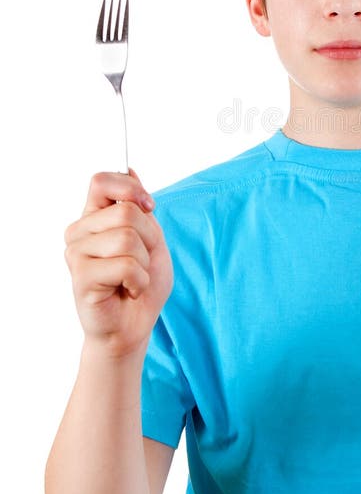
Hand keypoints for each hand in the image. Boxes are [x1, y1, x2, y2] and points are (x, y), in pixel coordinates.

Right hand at [64, 170, 172, 358]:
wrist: (134, 325)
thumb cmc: (141, 282)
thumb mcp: (151, 237)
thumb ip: (139, 207)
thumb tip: (130, 168)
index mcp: (95, 215)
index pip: (102, 180)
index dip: (130, 188)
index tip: (149, 207)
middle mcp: (80, 231)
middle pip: (125, 211)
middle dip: (148, 237)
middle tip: (142, 260)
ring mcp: (76, 253)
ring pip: (127, 238)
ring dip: (144, 262)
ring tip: (133, 278)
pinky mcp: (81, 277)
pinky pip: (125, 265)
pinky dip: (139, 280)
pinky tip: (128, 290)